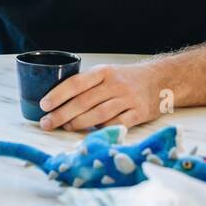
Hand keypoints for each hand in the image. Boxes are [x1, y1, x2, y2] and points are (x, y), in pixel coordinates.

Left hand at [38, 62, 165, 131]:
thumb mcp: (106, 73)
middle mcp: (115, 84)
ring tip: (65, 128)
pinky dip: (102, 129)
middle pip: (84, 101)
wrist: (161, 80)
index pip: (76, 83)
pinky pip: (117, 124)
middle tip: (46, 123)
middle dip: (62, 114)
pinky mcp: (139, 113)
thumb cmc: (125, 79)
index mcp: (103, 72)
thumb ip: (86, 84)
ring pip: (99, 114)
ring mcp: (128, 99)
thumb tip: (55, 102)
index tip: (43, 105)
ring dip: (79, 123)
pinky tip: (90, 133)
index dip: (58, 95)